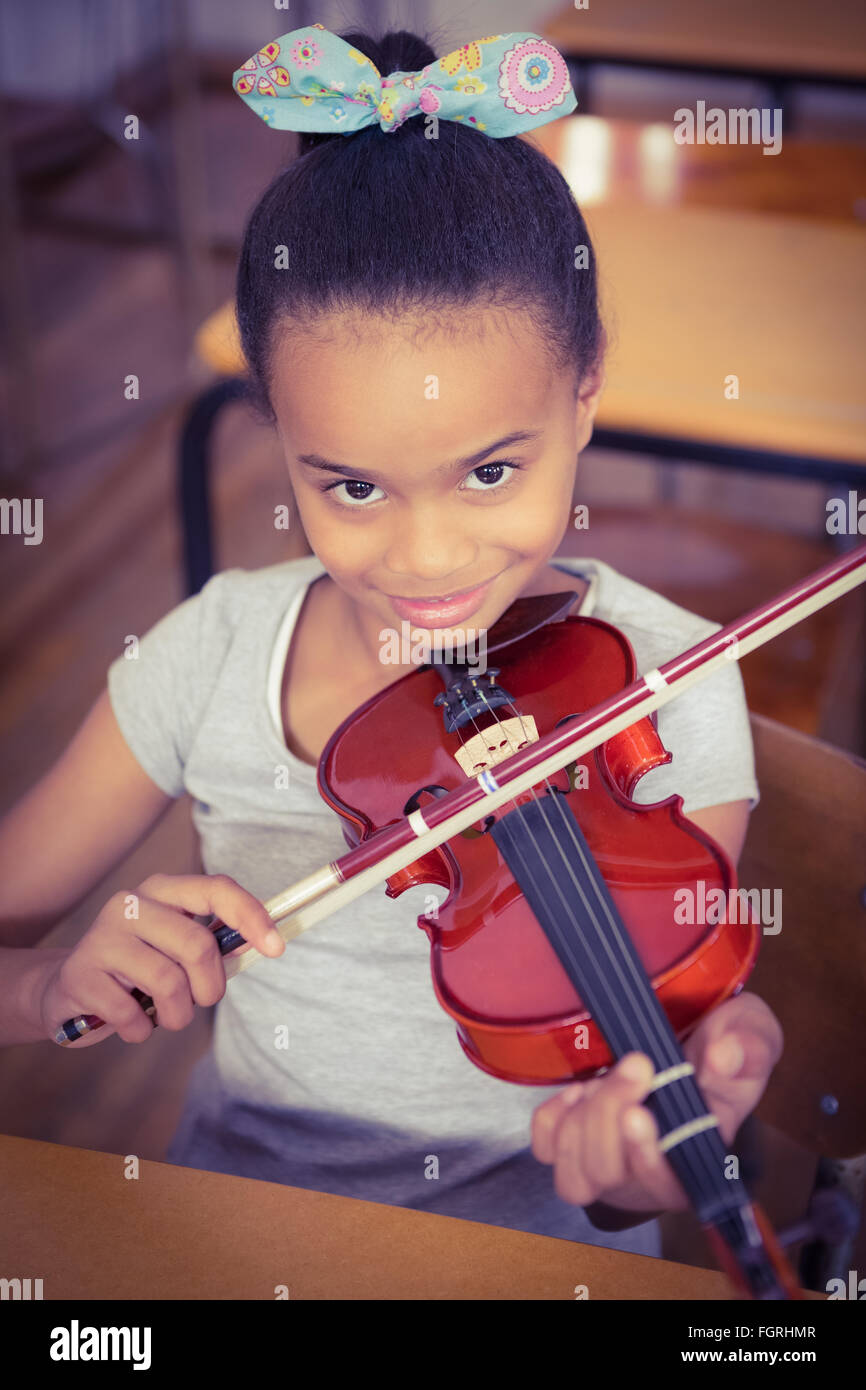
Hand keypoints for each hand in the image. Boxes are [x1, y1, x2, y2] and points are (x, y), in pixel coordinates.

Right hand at [36, 873, 283, 1047]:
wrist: (67, 988)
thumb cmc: (138, 968)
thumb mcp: (175, 948)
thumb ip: (215, 943)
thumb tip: (265, 942)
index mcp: (163, 890)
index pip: (216, 889)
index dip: (251, 917)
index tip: (276, 948)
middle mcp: (131, 904)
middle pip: (197, 945)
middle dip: (209, 987)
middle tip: (199, 1001)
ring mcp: (102, 936)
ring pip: (168, 983)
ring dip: (176, 1015)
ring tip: (163, 1015)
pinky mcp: (80, 973)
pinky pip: (132, 1014)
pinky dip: (141, 1030)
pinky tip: (130, 1022)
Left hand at [530, 992, 782, 1215]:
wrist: (687, 1034)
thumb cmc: (719, 1045)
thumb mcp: (751, 1035)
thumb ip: (752, 1045)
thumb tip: (725, 1056)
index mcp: (698, 1163)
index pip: (666, 1186)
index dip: (646, 1157)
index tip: (639, 1114)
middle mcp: (648, 1175)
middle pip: (608, 1173)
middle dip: (611, 1115)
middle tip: (636, 1064)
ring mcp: (606, 1163)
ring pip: (574, 1174)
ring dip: (583, 1120)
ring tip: (605, 1076)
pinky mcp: (573, 1143)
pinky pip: (547, 1148)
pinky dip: (554, 1121)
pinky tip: (578, 1089)